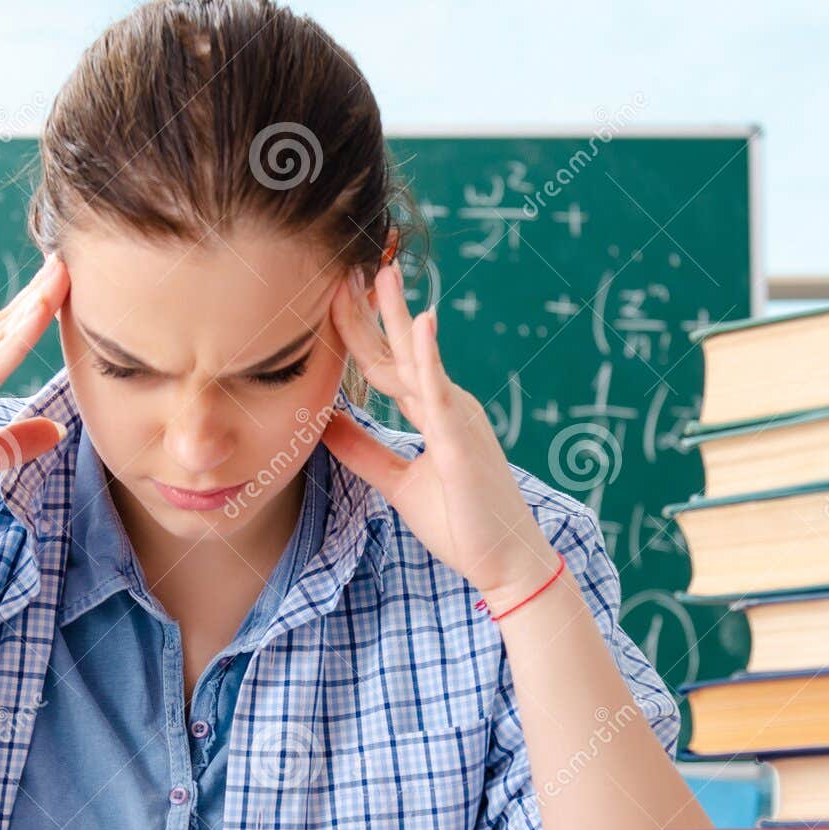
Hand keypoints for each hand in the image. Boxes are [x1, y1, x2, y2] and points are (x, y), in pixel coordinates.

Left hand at [323, 264, 560, 608]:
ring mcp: (458, 417)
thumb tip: (322, 423)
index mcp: (434, 413)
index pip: (385, 364)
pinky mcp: (462, 439)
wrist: (506, 563)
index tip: (331, 297)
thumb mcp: (398, 482)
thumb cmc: (461, 524)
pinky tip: (422, 322)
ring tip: (379, 273)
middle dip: (370, 309)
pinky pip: (442, 391)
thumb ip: (363, 451)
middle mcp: (448, 405)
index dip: (357, 332)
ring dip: (399, 315)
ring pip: (419, 359)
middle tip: (343, 266)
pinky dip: (430, 355)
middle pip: (399, 349)